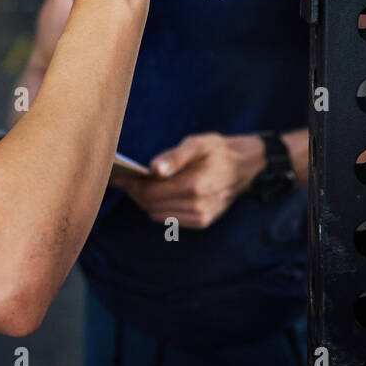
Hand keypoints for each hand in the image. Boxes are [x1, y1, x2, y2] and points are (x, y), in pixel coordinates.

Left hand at [113, 133, 265, 229]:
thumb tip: (153, 169)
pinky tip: (157, 194)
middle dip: (135, 193)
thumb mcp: (198, 143)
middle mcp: (197, 205)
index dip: (132, 185)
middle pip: (151, 205)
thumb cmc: (218, 151)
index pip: (151, 192)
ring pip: (157, 214)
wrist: (245, 167)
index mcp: (194, 185)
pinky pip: (169, 219)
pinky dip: (159, 208)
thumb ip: (175, 156)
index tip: (119, 177)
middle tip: (124, 180)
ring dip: (145, 201)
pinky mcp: (202, 222)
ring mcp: (200, 216)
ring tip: (139, 186)